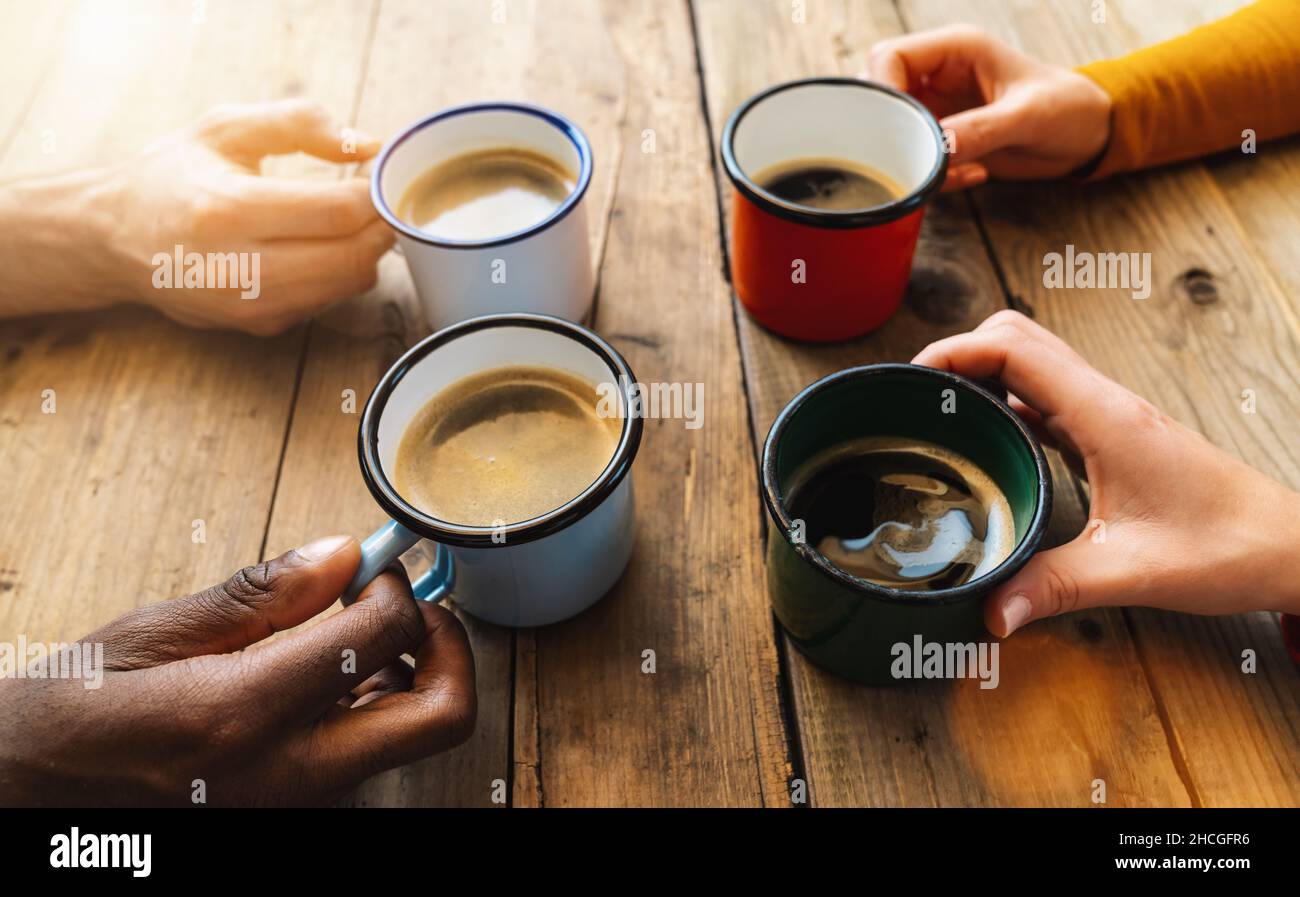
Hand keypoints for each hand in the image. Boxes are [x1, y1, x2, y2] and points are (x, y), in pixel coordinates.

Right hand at [0, 99, 393, 333]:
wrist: (113, 239)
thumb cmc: (171, 176)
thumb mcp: (223, 128)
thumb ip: (298, 123)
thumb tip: (366, 144)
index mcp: (228, 209)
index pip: (337, 213)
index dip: (374, 195)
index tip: (378, 176)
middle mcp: (239, 267)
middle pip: (352, 258)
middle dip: (380, 227)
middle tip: (381, 200)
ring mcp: (250, 304)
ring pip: (347, 285)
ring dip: (366, 252)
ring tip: (354, 219)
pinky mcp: (258, 325)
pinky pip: (326, 301)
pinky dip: (340, 273)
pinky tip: (323, 245)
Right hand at [0, 535, 474, 805]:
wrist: (26, 796)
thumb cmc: (74, 710)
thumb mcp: (153, 633)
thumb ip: (262, 595)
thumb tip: (342, 554)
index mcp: (242, 715)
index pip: (380, 635)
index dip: (394, 584)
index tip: (372, 564)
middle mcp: (286, 775)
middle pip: (439, 717)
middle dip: (447, 646)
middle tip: (410, 605)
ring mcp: (296, 805)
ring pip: (410, 739)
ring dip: (412, 675)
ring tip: (357, 633)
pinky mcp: (294, 812)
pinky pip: (369, 757)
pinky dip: (376, 707)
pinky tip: (330, 676)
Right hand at [864, 25, 1112, 189]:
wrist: (1088, 135)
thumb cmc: (1068, 108)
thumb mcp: (1029, 116)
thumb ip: (981, 129)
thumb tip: (937, 148)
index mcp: (956, 50)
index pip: (889, 58)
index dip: (881, 91)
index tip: (894, 129)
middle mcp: (938, 77)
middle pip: (880, 97)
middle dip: (894, 134)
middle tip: (920, 157)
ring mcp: (937, 110)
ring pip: (892, 133)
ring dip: (915, 161)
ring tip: (956, 171)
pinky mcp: (942, 141)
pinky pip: (915, 159)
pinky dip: (935, 176)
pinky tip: (972, 176)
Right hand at [913, 311, 1299, 635]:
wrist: (1289, 546)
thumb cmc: (1228, 546)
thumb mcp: (1132, 572)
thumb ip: (1054, 588)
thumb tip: (990, 612)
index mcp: (1103, 416)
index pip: (1014, 348)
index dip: (954, 351)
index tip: (912, 380)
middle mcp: (1104, 403)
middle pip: (1017, 336)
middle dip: (958, 351)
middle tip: (916, 395)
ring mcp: (1109, 416)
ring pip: (1033, 361)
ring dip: (982, 371)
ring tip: (939, 412)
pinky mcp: (1112, 436)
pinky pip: (1047, 398)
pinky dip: (1008, 402)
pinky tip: (989, 441)